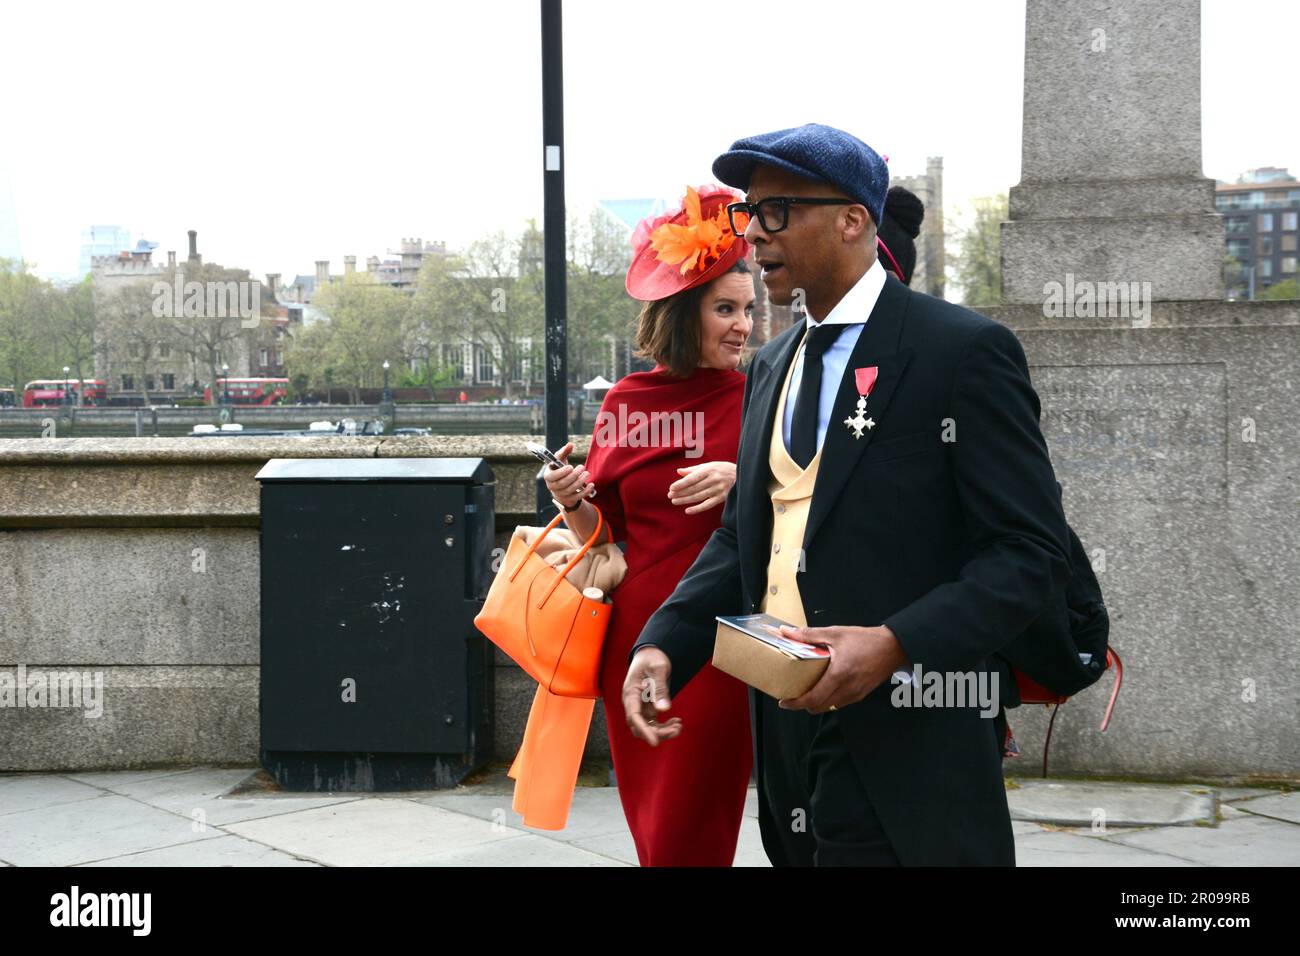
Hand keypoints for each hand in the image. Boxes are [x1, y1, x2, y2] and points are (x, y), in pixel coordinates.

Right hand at [541, 441, 589, 507]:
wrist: (561, 486)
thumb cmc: (560, 470)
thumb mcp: (560, 461)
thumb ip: (564, 452)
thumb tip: (570, 444)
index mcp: (548, 476)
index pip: (552, 476)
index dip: (561, 473)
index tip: (570, 467)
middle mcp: (552, 487)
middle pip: (563, 483)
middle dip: (574, 475)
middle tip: (582, 467)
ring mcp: (560, 494)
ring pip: (570, 490)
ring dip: (580, 481)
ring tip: (587, 473)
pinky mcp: (569, 499)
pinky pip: (577, 497)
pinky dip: (585, 491)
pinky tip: (591, 485)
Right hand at [622, 647, 681, 745]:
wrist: (651, 654)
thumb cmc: (652, 658)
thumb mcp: (658, 669)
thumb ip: (660, 688)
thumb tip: (663, 710)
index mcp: (631, 693)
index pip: (634, 716)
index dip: (644, 730)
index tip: (655, 742)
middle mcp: (632, 703)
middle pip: (639, 726)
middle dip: (657, 732)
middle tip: (676, 729)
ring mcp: (639, 706)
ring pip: (647, 727)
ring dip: (662, 731)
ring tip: (679, 726)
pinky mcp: (647, 708)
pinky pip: (653, 723)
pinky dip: (664, 726)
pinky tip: (676, 722)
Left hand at [667, 460, 735, 514]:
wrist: (743, 476)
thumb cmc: (722, 469)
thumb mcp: (710, 466)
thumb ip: (694, 469)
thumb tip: (679, 472)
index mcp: (710, 469)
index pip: (692, 478)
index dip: (681, 484)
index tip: (671, 488)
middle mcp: (714, 479)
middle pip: (694, 488)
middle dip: (681, 492)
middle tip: (670, 496)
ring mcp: (718, 489)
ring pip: (699, 497)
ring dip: (685, 500)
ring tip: (674, 501)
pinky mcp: (722, 498)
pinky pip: (707, 505)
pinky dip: (697, 508)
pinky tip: (688, 510)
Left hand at [777, 624, 908, 713]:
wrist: (893, 647)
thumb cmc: (866, 640)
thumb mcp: (835, 633)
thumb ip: (809, 635)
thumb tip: (787, 631)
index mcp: (839, 675)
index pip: (813, 698)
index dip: (796, 704)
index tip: (784, 702)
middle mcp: (847, 689)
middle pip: (819, 707)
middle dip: (803, 705)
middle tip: (793, 697)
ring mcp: (855, 694)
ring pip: (830, 707)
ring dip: (816, 703)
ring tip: (807, 692)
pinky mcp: (861, 694)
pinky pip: (840, 703)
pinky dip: (829, 699)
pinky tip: (825, 688)